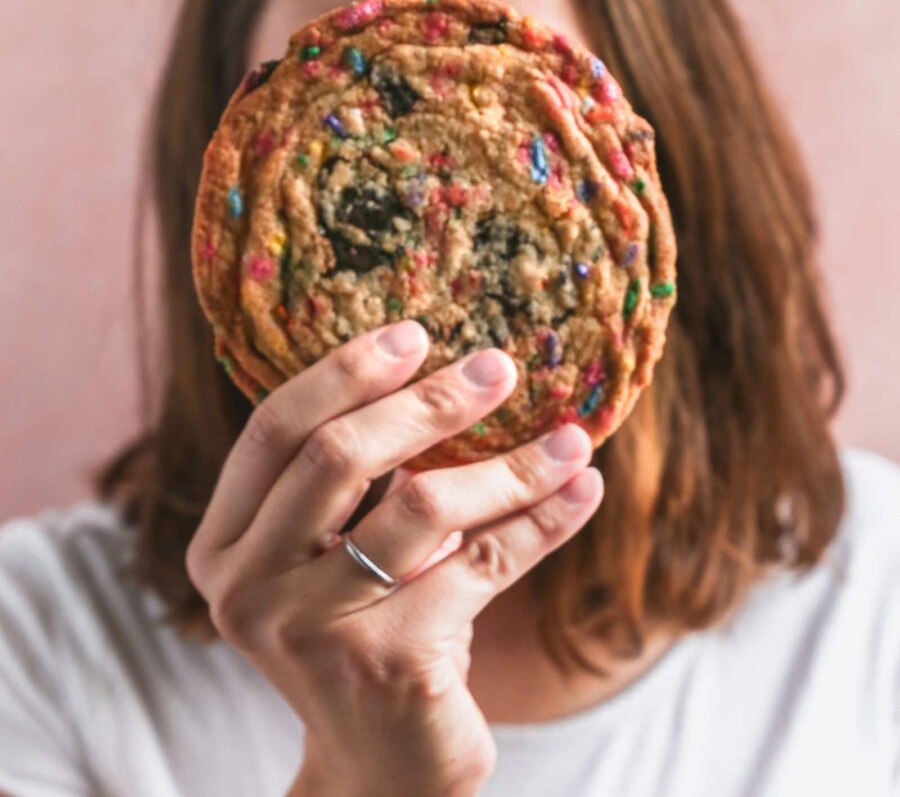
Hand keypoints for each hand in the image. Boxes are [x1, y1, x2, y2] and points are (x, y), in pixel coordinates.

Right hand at [186, 320, 603, 796]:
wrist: (381, 764)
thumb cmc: (361, 634)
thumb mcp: (330, 558)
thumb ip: (350, 483)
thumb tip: (443, 373)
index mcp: (225, 546)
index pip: (274, 431)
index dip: (343, 373)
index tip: (415, 333)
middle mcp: (250, 588)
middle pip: (340, 455)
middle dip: (429, 401)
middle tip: (498, 367)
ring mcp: (315, 630)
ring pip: (424, 507)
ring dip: (510, 464)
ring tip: (569, 436)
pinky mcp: (392, 664)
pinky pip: (486, 563)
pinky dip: (543, 519)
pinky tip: (583, 490)